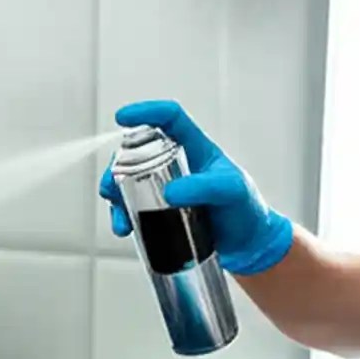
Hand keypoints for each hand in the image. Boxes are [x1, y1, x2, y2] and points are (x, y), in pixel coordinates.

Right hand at [99, 100, 294, 275]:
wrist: (248, 246)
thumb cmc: (246, 210)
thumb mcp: (231, 193)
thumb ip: (204, 187)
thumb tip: (169, 192)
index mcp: (196, 148)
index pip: (170, 118)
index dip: (146, 112)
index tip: (122, 117)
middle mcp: (176, 164)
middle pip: (136, 151)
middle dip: (117, 165)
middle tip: (112, 186)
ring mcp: (166, 187)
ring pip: (128, 180)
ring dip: (115, 195)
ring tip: (120, 217)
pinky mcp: (161, 211)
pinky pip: (133, 207)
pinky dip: (122, 216)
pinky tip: (125, 229)